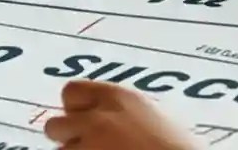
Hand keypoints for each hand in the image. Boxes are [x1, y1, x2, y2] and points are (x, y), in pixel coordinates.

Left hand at [44, 81, 197, 149]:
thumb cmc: (182, 149)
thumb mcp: (160, 119)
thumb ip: (129, 114)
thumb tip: (117, 120)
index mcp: (118, 98)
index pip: (72, 93)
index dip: (76, 110)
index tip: (85, 121)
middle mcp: (97, 120)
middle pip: (55, 125)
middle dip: (67, 138)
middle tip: (86, 146)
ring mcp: (88, 148)